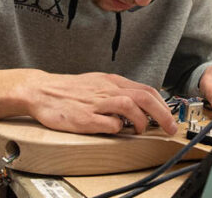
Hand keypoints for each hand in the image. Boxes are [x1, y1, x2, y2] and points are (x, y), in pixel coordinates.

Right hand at [0, 69, 177, 134]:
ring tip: (140, 129)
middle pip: (144, 97)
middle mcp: (107, 90)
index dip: (163, 104)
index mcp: (112, 81)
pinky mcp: (84, 118)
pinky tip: (116, 131)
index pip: (146, 90)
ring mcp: (96, 103)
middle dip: (162, 114)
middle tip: (169, 127)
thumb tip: (140, 102)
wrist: (41, 91)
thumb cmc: (70, 90)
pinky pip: (109, 124)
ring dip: (141, 120)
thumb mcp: (98, 83)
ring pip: (130, 106)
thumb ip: (118, 91)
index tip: (170, 117)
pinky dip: (117, 128)